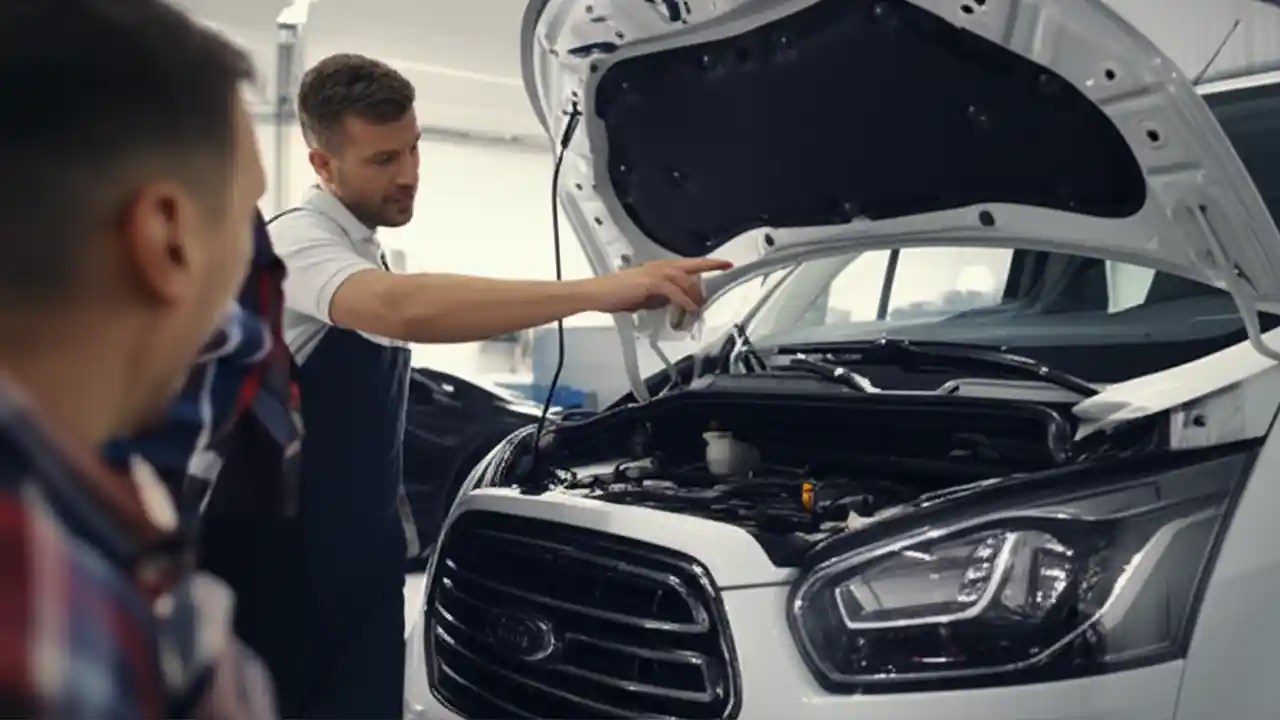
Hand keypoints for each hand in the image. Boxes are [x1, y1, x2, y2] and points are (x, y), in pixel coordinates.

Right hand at [581, 258, 732, 313]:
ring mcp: (654, 273)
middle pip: (691, 267)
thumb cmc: (616, 295)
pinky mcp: (649, 283)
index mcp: (658, 268)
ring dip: (694, 294)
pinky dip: (683, 300)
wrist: (597, 293)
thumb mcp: (645, 297)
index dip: (708, 263)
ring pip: (684, 279)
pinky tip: (689, 309)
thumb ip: (661, 297)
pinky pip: (674, 291)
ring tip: (699, 307)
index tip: (726, 264)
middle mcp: (659, 266)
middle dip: (707, 273)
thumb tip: (674, 303)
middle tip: (716, 285)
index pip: (688, 263)